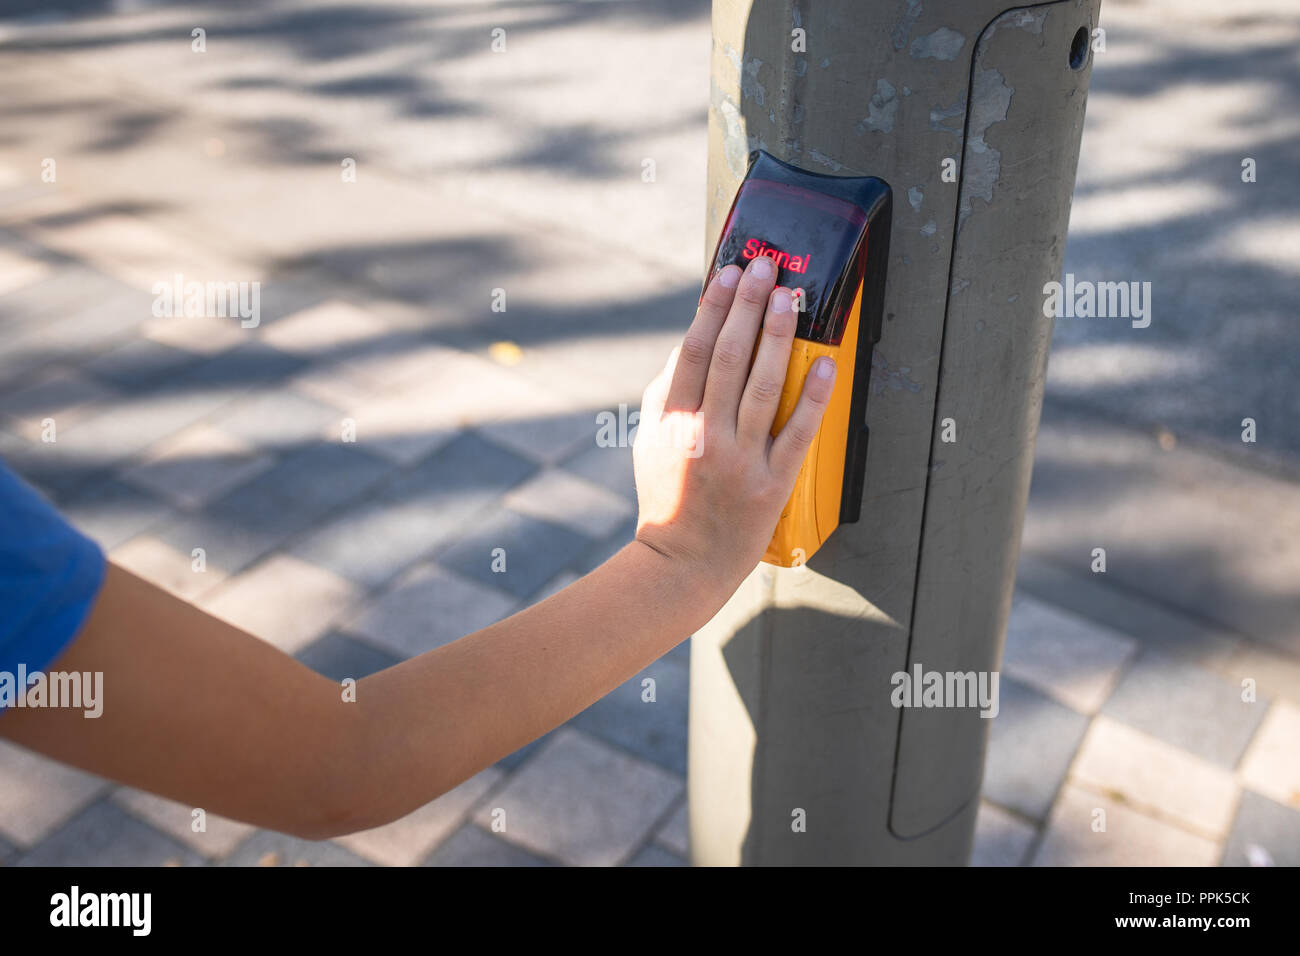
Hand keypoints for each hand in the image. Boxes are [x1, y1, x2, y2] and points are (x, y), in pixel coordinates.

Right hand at [632, 256, 836, 597]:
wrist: (683, 563)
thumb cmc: (667, 498)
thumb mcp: (650, 442)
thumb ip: (665, 393)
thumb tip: (687, 345)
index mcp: (672, 421)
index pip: (694, 351)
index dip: (713, 308)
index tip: (728, 274)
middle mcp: (705, 435)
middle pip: (729, 358)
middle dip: (747, 306)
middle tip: (765, 268)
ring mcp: (740, 459)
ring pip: (762, 386)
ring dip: (777, 337)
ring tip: (790, 298)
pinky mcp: (772, 484)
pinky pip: (796, 433)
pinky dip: (811, 396)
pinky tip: (823, 364)